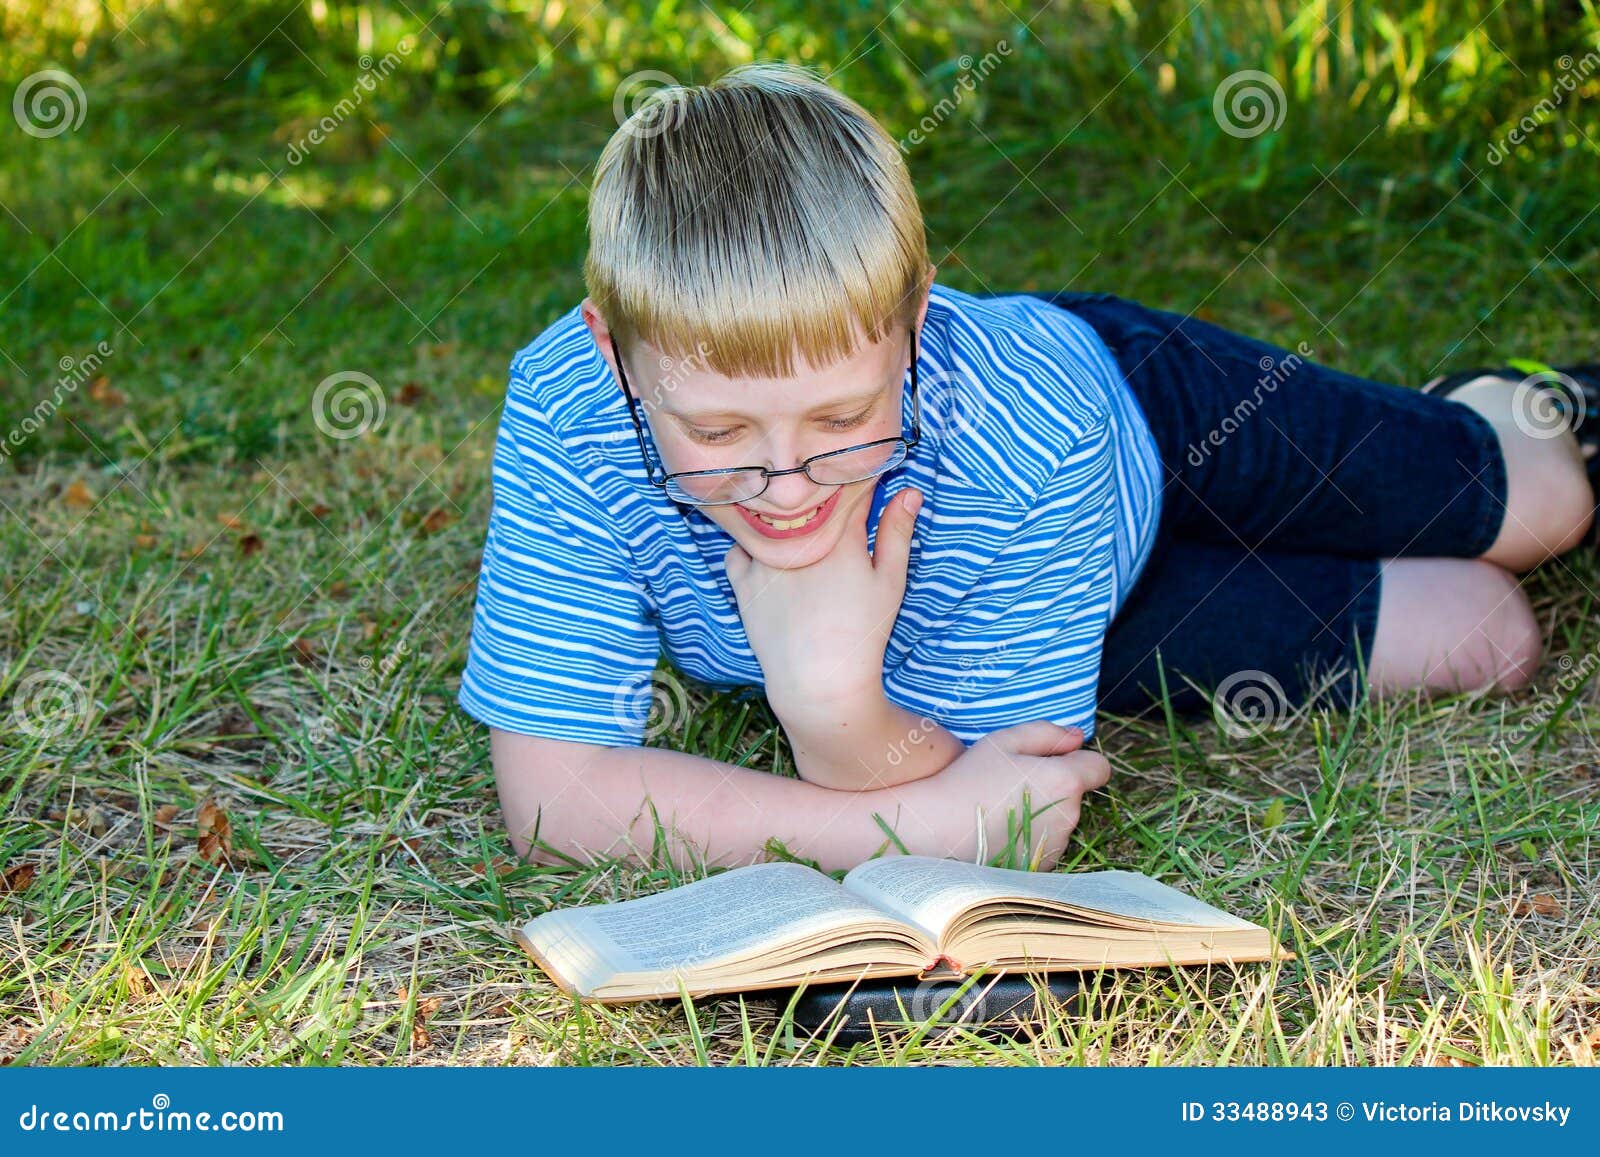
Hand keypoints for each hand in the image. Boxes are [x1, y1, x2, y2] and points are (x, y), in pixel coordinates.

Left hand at [724, 487, 922, 711]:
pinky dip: (751, 548)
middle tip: (832, 515)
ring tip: (797, 536)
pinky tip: (768, 560)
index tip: (863, 485)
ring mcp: (763, 557)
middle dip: (821, 498)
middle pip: (807, 499)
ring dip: (782, 519)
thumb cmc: (862, 632)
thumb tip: (910, 491)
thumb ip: (897, 532)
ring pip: (769, 519)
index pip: (848, 487)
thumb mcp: (890, 581)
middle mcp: (795, 537)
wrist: (817, 679)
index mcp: (837, 533)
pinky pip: (739, 548)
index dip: (858, 482)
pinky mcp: (741, 580)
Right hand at [897, 721, 1110, 868]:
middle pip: (1077, 794)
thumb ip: (1048, 734)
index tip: (1055, 761)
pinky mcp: (1043, 865)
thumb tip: (1078, 738)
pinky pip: (1048, 842)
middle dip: (1057, 785)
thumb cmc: (971, 778)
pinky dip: (1033, 834)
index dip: (1080, 761)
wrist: (940, 829)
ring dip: (1045, 811)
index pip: (1100, 767)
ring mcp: (1057, 844)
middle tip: (1015, 782)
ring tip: (1004, 807)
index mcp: (1065, 781)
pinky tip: (1002, 829)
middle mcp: (1070, 815)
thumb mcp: (1005, 741)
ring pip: (1062, 818)